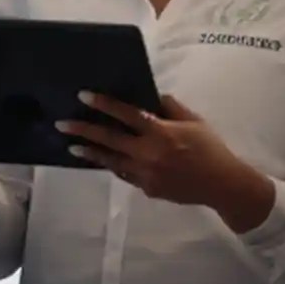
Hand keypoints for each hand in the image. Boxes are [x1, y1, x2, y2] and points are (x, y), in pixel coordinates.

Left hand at [56, 93, 275, 230]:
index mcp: (161, 133)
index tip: (84, 95)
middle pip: (111, 139)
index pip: (127, 114)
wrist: (222, 185)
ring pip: (111, 161)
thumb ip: (171, 108)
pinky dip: (111, 165)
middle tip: (62, 123)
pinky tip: (100, 159)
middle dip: (84, 130)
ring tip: (72, 146)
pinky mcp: (146, 188)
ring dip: (91, 152)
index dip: (104, 104)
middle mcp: (149, 153)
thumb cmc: (210, 148)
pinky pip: (124, 174)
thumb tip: (151, 96)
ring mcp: (145, 174)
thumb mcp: (194, 121)